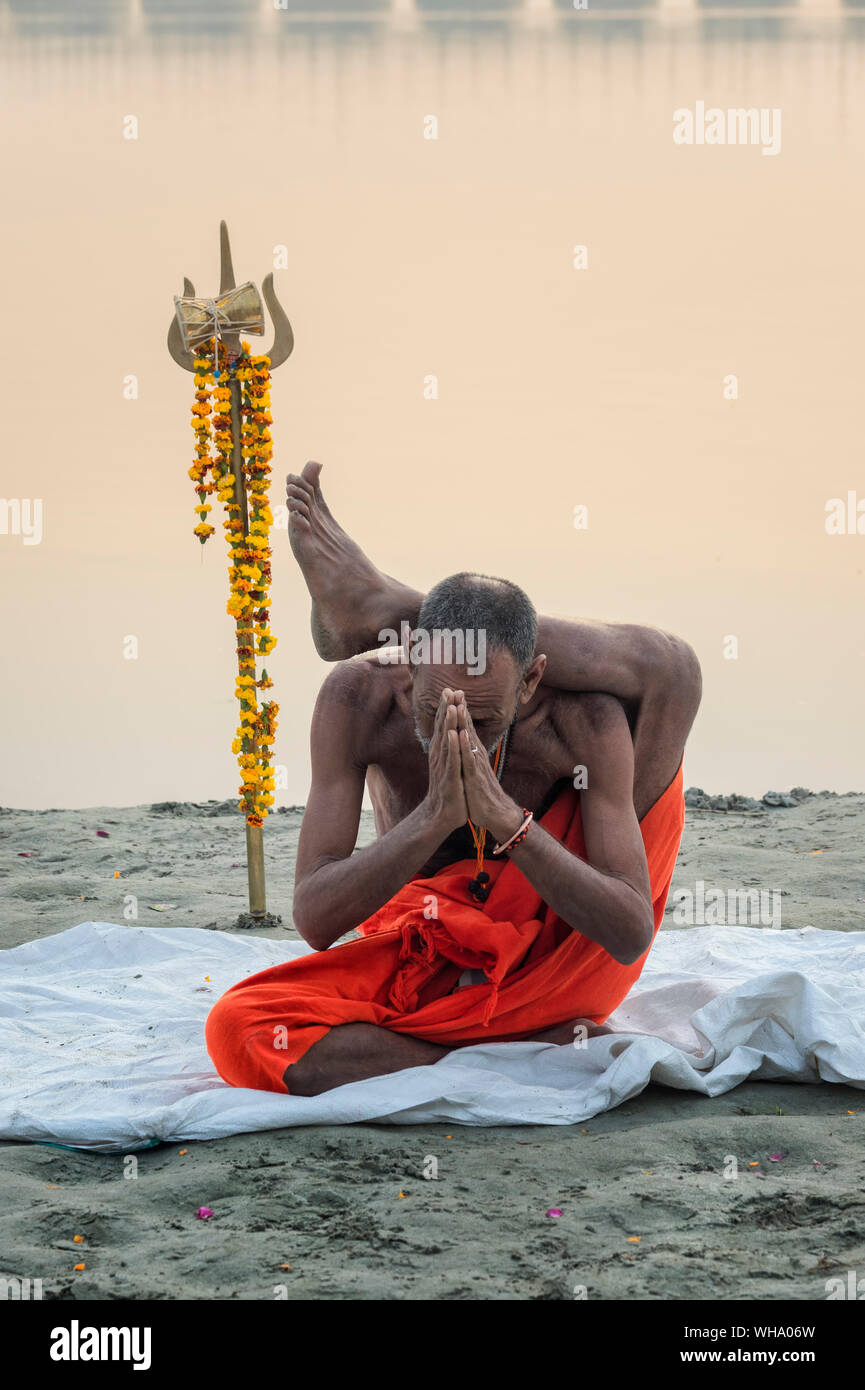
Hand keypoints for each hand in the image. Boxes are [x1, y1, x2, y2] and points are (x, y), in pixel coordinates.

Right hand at [424, 689, 467, 834]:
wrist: (440, 815)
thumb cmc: (447, 789)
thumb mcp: (448, 765)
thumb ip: (448, 748)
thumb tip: (449, 732)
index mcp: (441, 752)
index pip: (444, 726)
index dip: (447, 708)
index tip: (450, 689)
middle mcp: (440, 756)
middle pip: (443, 729)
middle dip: (446, 709)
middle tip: (448, 689)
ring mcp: (444, 767)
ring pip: (447, 741)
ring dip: (448, 723)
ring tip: (451, 706)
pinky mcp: (450, 778)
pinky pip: (452, 760)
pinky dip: (453, 746)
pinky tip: (454, 734)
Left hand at [456, 699, 523, 843]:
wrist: (495, 813)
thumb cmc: (481, 791)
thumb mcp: (473, 769)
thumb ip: (470, 753)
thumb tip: (465, 739)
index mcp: (473, 752)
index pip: (466, 727)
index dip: (460, 709)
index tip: (453, 692)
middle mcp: (476, 754)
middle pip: (468, 728)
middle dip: (461, 709)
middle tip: (457, 689)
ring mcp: (476, 765)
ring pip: (469, 740)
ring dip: (464, 723)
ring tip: (458, 705)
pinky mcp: (474, 777)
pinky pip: (469, 760)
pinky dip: (464, 747)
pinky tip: (461, 735)